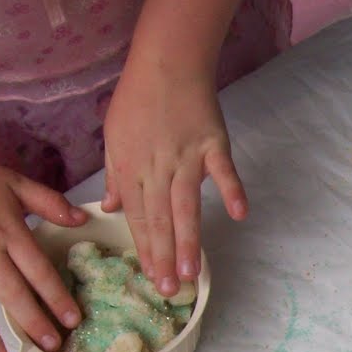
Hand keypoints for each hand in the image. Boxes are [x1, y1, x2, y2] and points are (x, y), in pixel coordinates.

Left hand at [100, 59, 245, 297]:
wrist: (166, 62)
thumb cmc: (137, 99)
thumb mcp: (113, 136)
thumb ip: (116, 175)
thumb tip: (112, 207)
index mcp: (132, 169)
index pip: (139, 218)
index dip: (145, 250)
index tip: (151, 279)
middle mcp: (158, 169)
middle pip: (161, 220)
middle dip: (163, 257)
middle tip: (167, 289)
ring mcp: (187, 158)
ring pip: (186, 206)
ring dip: (188, 240)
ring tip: (191, 271)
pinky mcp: (214, 145)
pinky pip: (223, 171)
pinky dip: (231, 190)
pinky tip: (239, 214)